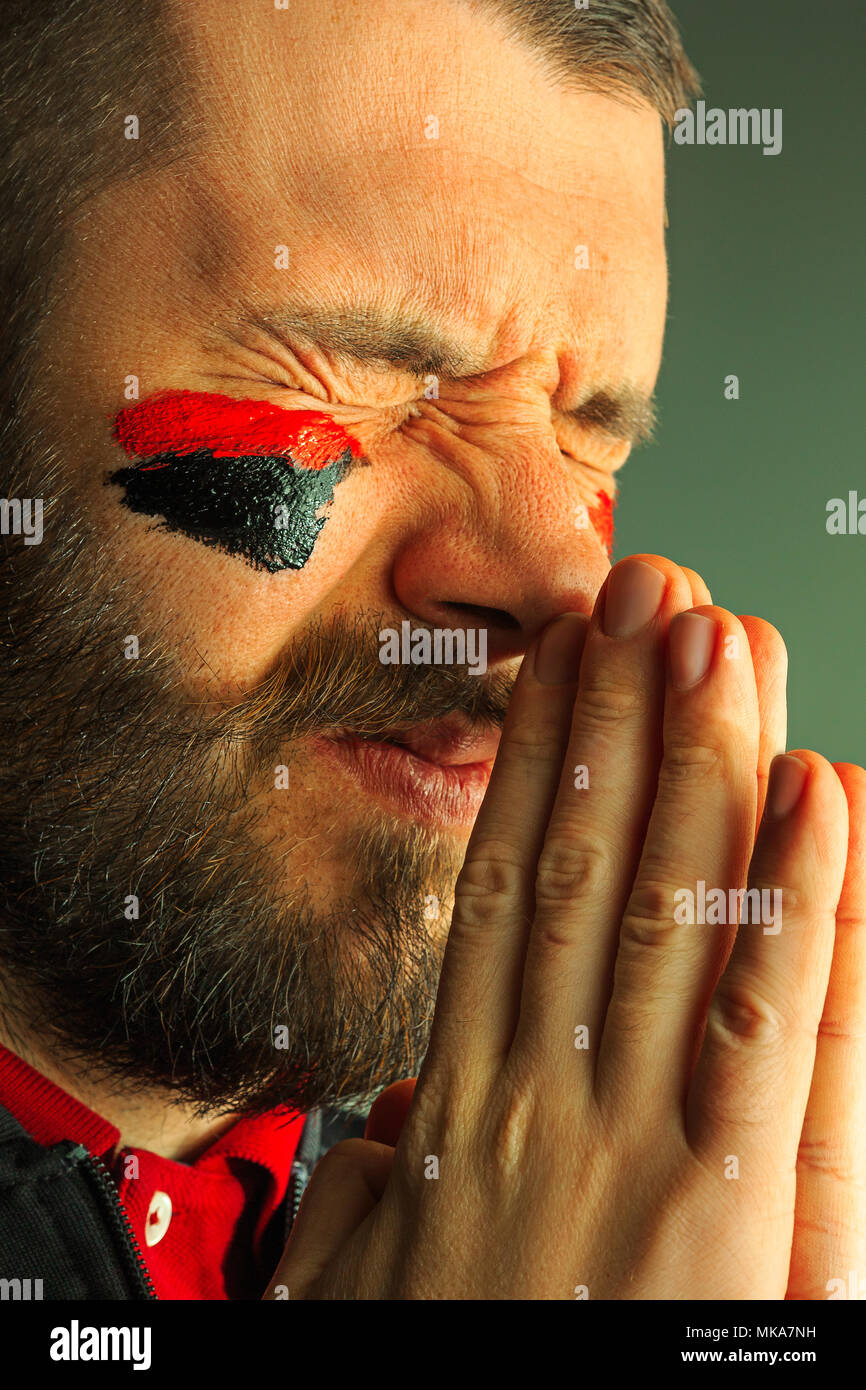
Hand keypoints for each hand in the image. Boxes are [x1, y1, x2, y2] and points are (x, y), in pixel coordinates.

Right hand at [266, 556, 856, 1298]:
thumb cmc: (449, 1381)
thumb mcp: (363, 1290)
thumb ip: (371, 1196)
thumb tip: (375, 1130)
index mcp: (463, 1110)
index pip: (502, 893)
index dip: (534, 768)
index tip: (558, 667)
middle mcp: (547, 1098)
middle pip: (586, 869)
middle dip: (621, 720)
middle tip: (649, 592)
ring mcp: (639, 1146)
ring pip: (670, 915)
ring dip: (703, 764)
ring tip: (721, 641)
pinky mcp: (738, 1216)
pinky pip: (773, 1030)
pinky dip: (804, 905)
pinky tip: (820, 794)